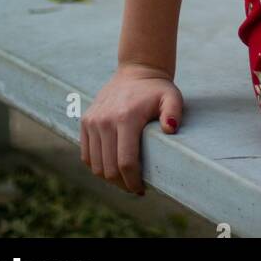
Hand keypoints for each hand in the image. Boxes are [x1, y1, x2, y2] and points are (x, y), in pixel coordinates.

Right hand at [80, 62, 182, 196]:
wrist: (137, 70)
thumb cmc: (157, 90)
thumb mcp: (172, 97)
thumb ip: (174, 112)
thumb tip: (170, 129)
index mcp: (126, 117)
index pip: (125, 162)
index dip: (132, 182)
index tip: (141, 190)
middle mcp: (105, 120)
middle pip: (109, 168)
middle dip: (122, 184)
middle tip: (134, 188)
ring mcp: (92, 121)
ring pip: (95, 165)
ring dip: (109, 178)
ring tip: (124, 180)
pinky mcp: (85, 121)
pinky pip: (86, 155)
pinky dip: (97, 166)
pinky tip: (111, 168)